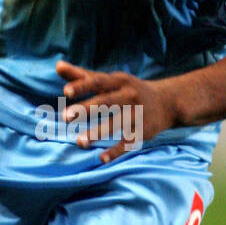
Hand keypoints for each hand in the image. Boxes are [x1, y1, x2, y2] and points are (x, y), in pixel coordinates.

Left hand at [56, 60, 177, 162]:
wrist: (168, 101)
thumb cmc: (129, 90)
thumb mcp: (111, 80)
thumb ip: (83, 75)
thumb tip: (58, 65)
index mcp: (118, 81)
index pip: (98, 82)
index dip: (82, 86)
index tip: (66, 91)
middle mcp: (129, 95)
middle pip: (106, 102)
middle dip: (86, 109)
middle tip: (65, 117)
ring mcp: (138, 113)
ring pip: (117, 123)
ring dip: (98, 132)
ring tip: (79, 142)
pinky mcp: (144, 131)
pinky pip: (129, 142)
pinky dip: (116, 151)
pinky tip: (101, 159)